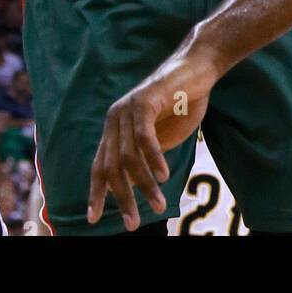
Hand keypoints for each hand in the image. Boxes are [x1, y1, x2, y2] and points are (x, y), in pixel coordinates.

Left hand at [86, 42, 217, 230]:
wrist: (198, 68)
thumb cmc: (183, 104)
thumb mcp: (162, 139)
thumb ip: (146, 159)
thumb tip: (135, 186)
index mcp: (116, 128)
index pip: (100, 165)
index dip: (96, 192)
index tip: (93, 219)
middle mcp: (115, 118)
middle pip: (111, 166)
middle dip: (122, 198)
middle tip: (132, 224)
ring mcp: (127, 109)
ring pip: (128, 157)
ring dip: (144, 184)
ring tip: (160, 204)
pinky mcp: (144, 101)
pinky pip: (144, 138)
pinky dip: (153, 159)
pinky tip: (164, 176)